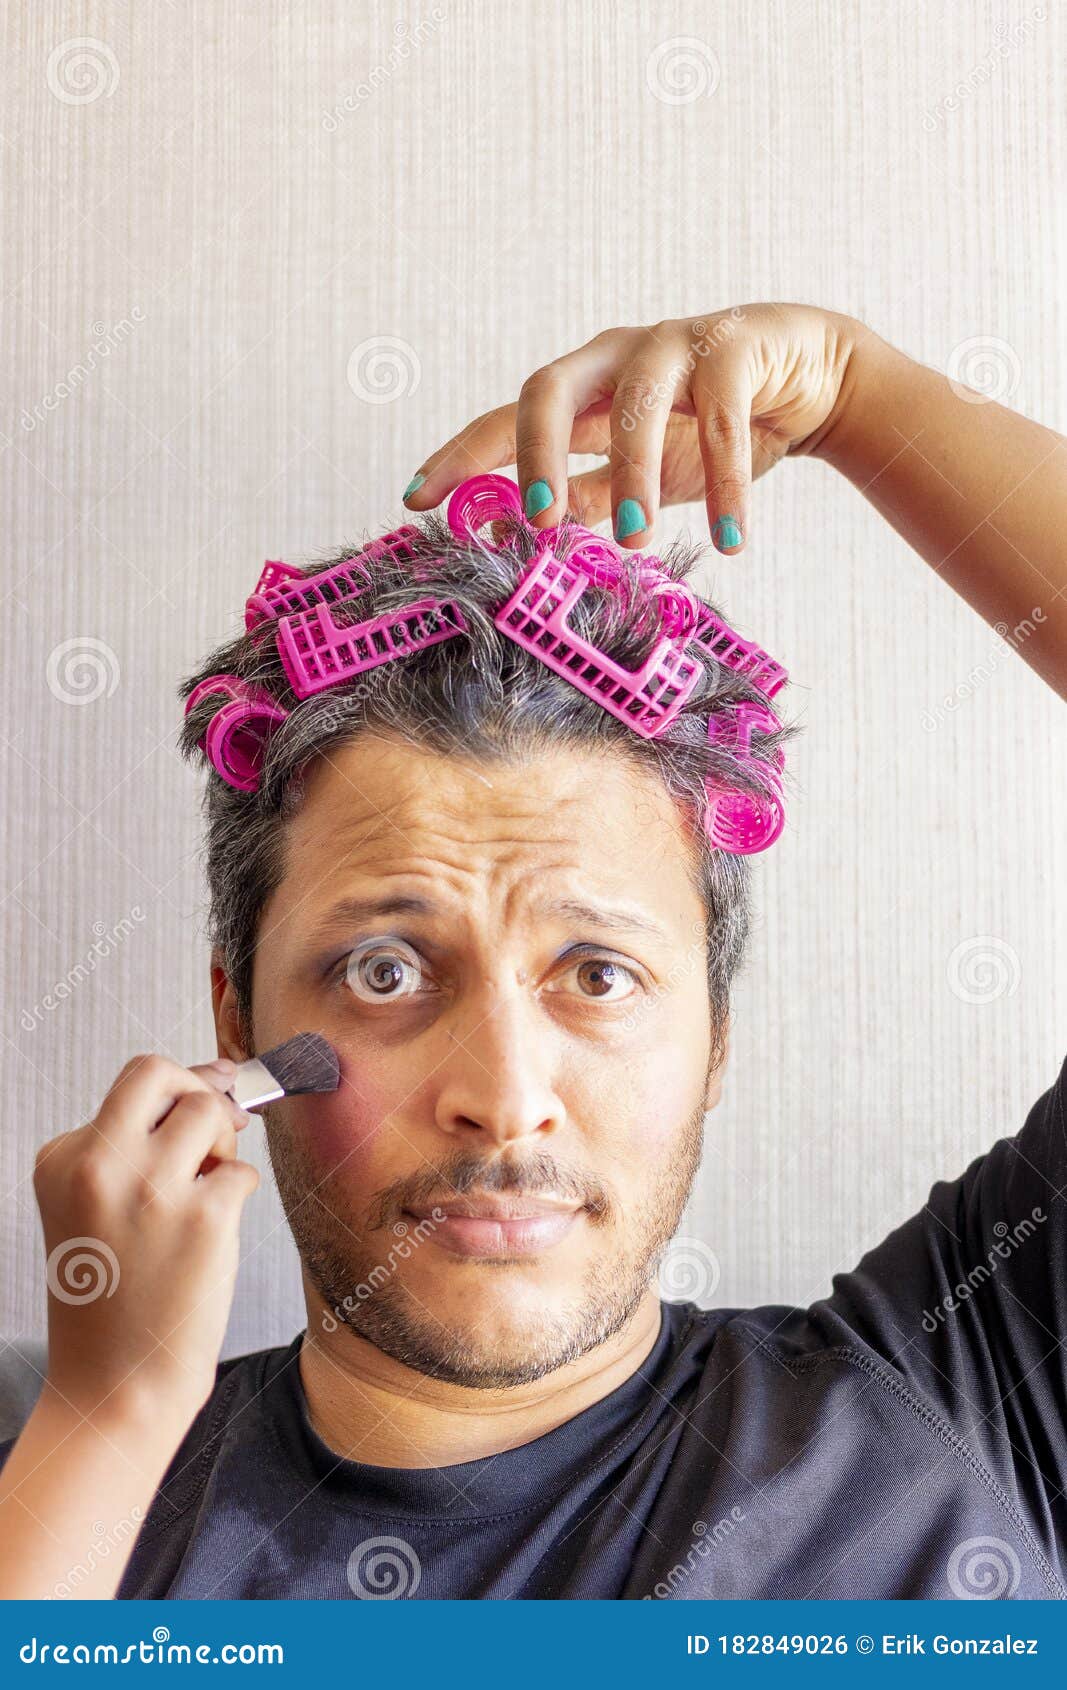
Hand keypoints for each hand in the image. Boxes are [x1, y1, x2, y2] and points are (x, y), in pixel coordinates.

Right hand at [33, 1056, 258, 1433]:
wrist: (114, 1384)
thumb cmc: (113, 1296)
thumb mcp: (95, 1206)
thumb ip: (140, 1143)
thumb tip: (213, 1080)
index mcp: (63, 1159)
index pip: (132, 1084)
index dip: (178, 1090)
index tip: (203, 1101)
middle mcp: (100, 1165)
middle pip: (161, 1072)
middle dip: (197, 1090)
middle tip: (209, 1133)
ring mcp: (151, 1189)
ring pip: (210, 1112)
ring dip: (223, 1144)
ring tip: (206, 1188)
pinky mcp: (202, 1218)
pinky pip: (242, 1171)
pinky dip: (239, 1192)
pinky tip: (215, 1226)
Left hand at [403, 302, 859, 552]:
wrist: (811, 381)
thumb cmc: (709, 429)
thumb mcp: (640, 472)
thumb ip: (585, 498)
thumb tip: (520, 541)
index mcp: (580, 389)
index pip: (504, 418)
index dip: (460, 456)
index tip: (416, 497)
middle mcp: (613, 357)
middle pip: (549, 389)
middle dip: (535, 454)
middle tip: (539, 521)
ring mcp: (674, 345)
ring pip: (637, 404)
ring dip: (634, 475)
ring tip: (635, 541)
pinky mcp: (737, 346)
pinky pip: (725, 419)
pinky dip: (728, 483)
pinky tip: (731, 538)